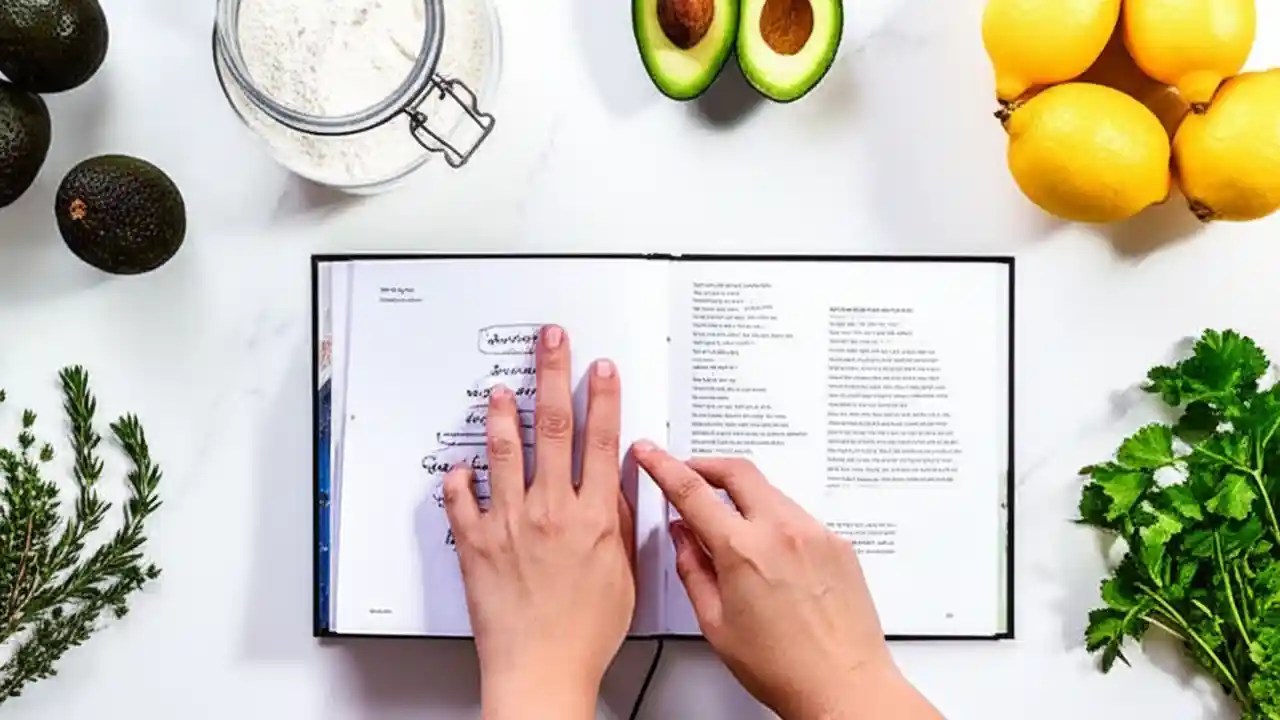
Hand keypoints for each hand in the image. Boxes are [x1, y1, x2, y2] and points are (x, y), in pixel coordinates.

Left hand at [443, 326, 634, 719]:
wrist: (541, 669)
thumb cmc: (585, 632)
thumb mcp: (624, 574)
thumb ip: (618, 521)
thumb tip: (616, 481)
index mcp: (591, 516)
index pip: (599, 440)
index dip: (602, 397)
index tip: (600, 368)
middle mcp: (549, 510)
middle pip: (553, 428)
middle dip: (552, 376)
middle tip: (550, 342)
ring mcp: (509, 523)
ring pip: (504, 452)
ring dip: (503, 415)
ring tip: (500, 389)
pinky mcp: (476, 543)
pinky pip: (460, 500)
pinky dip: (458, 478)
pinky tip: (459, 464)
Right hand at [633, 444, 941, 719]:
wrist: (843, 687)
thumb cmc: (784, 668)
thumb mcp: (716, 624)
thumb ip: (693, 570)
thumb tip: (683, 538)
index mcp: (743, 551)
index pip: (692, 491)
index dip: (664, 466)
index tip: (652, 454)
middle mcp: (782, 532)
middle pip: (737, 471)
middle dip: (706, 464)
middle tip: (690, 472)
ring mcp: (815, 534)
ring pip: (770, 491)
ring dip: (743, 495)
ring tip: (731, 525)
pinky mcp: (837, 543)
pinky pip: (797, 516)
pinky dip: (775, 520)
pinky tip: (770, 550)